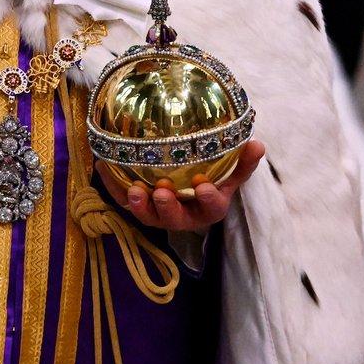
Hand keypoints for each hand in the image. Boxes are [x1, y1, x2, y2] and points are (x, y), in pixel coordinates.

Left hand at [97, 140, 264, 232]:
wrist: (193, 190)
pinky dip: (113, 186)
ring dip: (139, 205)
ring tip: (133, 190)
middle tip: (161, 192)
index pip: (212, 207)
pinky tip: (104, 166)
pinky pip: (124, 201)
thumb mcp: (231, 172)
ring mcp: (160, 215)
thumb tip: (259, 144)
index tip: (204, 186)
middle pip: (174, 219)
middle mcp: (184, 216)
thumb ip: (244, 161)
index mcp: (209, 208)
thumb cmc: (214, 179)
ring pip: (149, 216)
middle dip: (166, 207)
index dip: (208, 199)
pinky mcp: (140, 208)